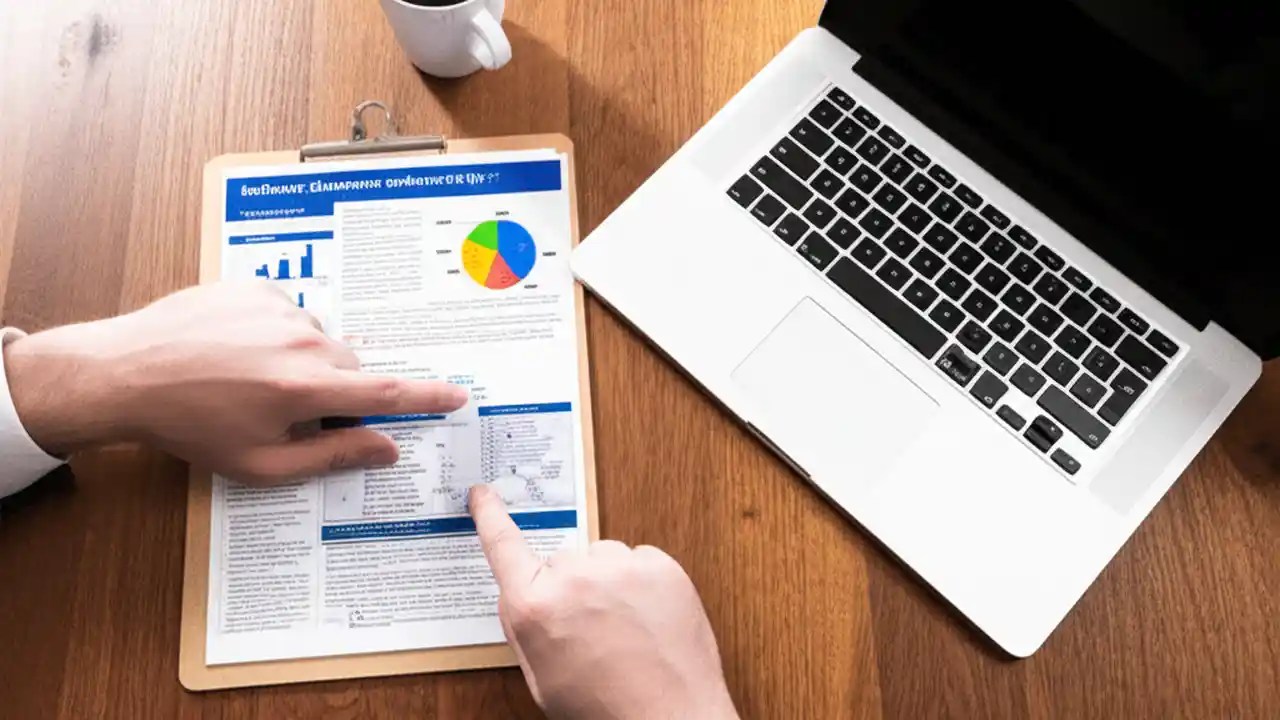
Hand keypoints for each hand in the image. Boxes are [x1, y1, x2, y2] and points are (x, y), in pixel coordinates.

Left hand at [2, 281, 468, 481]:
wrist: (126, 373)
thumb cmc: (190, 427)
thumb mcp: (262, 462)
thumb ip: (333, 455)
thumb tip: (386, 448)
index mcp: (306, 389)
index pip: (386, 395)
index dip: (427, 398)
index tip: (456, 396)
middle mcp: (301, 341)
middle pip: (351, 367)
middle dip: (337, 391)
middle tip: (294, 413)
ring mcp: (278, 309)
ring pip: (320, 340)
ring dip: (305, 361)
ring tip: (253, 379)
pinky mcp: (256, 287)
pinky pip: (290, 313)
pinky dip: (278, 333)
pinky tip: (241, 351)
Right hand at [468, 484, 737, 719]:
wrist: (670, 718)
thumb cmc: (605, 707)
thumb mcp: (541, 677)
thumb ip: (525, 624)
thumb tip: (522, 592)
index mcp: (534, 606)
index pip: (502, 546)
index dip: (490, 516)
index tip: (483, 493)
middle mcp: (573, 578)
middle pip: (562, 560)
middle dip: (571, 586)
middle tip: (591, 628)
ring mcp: (620, 567)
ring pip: (602, 558)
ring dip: (608, 582)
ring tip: (624, 628)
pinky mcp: (660, 566)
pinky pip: (639, 560)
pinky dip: (642, 583)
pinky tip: (646, 618)